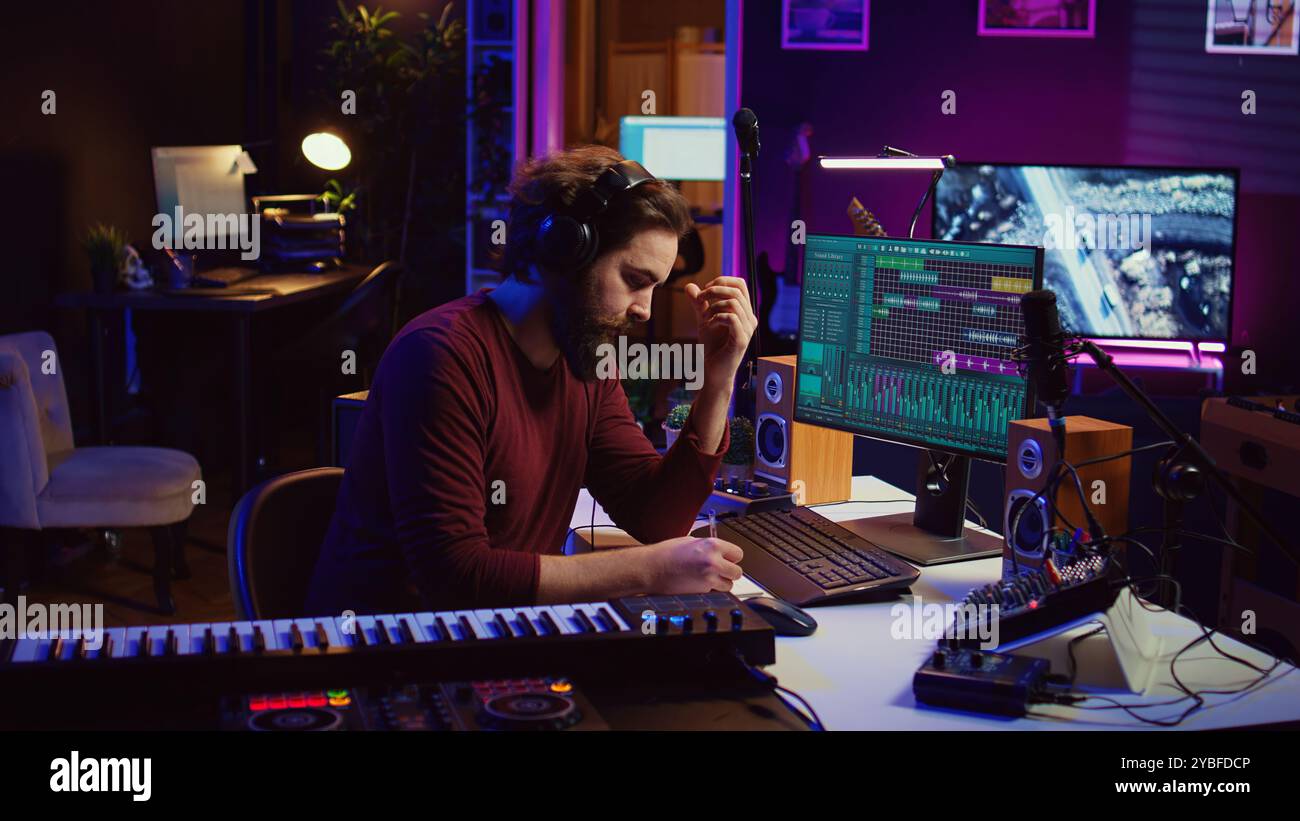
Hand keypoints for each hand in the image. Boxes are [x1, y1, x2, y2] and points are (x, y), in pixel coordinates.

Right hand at [644, 536, 743, 593]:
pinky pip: (715, 592)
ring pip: (728, 585)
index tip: (727, 559)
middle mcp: (713, 562)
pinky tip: (697, 582)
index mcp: (712, 546)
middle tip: (720, 570)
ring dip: (721, 583)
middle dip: (729, 572)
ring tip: (707, 578)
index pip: (738, 554)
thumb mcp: (691, 542)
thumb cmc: (666, 554)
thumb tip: (720, 553)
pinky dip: (710, 590)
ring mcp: (708, 578)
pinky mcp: (702, 592)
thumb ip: (709, 547)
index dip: (732, 558)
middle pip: (737, 572)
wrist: (651, 568)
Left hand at [684, 276, 758, 393]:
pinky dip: (716, 317)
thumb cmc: (712, 347)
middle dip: (715, 290)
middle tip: (699, 300)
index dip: (722, 281)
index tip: (705, 289)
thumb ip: (699, 303)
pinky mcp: (741, 340)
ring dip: (714, 306)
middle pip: (737, 290)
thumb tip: (689, 285)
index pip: (740, 285)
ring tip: (705, 317)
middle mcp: (750, 319)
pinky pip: (731, 318)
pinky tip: (709, 325)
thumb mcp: (704, 320)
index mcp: (745, 312)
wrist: (712, 371)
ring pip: (734, 303)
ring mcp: (748, 330)